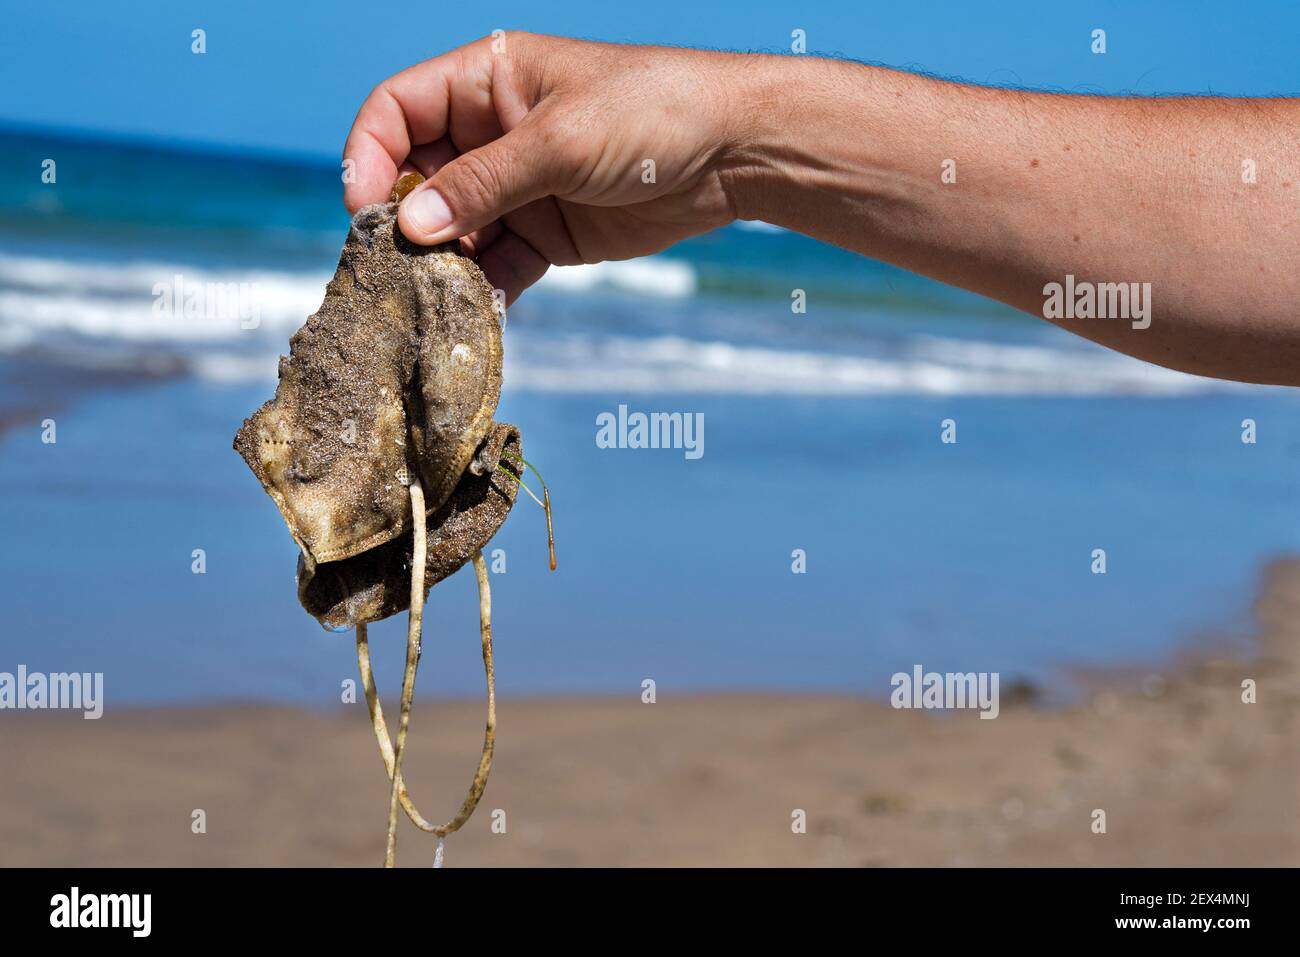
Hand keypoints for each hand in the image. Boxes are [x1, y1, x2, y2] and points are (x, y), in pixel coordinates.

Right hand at [343, 33, 750, 302]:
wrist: (733, 154)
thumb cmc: (650, 112)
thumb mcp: (558, 141)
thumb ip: (482, 184)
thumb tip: (410, 227)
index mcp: (485, 81)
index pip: (398, 110)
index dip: (371, 154)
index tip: (366, 209)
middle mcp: (491, 134)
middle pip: (417, 178)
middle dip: (404, 224)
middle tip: (397, 269)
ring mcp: (518, 189)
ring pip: (453, 232)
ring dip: (440, 266)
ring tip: (433, 300)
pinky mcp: (546, 235)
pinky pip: (496, 266)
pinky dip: (482, 290)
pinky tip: (475, 313)